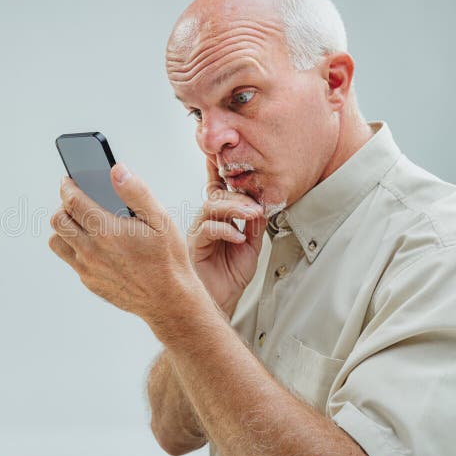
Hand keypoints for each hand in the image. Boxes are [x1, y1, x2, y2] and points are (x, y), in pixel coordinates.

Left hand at [48, 164, 206, 325]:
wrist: (169, 301)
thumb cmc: (168, 259)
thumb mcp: (161, 220)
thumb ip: (136, 192)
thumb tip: (117, 171)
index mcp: (108, 231)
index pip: (73, 201)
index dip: (67, 187)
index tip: (68, 181)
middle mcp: (92, 250)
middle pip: (58, 220)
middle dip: (64, 205)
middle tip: (77, 201)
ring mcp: (88, 268)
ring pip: (57, 241)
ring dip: (65, 228)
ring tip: (82, 223)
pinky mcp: (89, 281)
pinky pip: (70, 259)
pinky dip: (75, 247)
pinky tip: (94, 244)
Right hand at [187, 159, 265, 317]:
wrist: (221, 303)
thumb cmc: (229, 276)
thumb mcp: (250, 247)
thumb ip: (254, 225)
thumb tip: (261, 204)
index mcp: (219, 218)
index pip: (219, 189)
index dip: (218, 168)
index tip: (222, 151)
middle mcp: (206, 221)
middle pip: (217, 194)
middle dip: (238, 194)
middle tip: (256, 203)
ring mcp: (198, 232)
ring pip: (211, 207)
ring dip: (234, 208)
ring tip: (251, 214)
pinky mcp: (194, 246)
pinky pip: (207, 229)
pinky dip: (225, 230)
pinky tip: (238, 237)